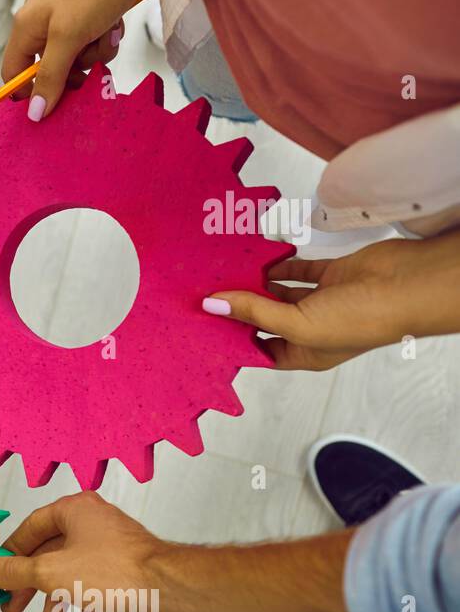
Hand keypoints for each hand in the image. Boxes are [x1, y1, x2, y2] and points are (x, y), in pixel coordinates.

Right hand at [0, 492, 175, 611]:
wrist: (168, 588)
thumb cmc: (114, 572)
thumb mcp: (50, 573)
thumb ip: (13, 572)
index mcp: (73, 509)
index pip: (29, 527)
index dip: (9, 553)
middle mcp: (92, 519)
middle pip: (48, 548)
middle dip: (30, 580)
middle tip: (12, 603)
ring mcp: (110, 540)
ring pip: (70, 565)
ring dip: (54, 592)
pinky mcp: (125, 561)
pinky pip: (92, 576)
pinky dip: (82, 594)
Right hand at [2, 0, 154, 118]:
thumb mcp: (68, 37)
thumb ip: (50, 76)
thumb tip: (34, 113)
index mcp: (26, 29)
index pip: (14, 74)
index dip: (29, 92)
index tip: (50, 105)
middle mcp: (42, 27)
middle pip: (50, 71)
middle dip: (73, 70)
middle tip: (88, 62)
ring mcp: (66, 23)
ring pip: (77, 60)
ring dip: (95, 53)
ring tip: (105, 30)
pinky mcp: (88, 18)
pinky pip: (93, 45)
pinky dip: (106, 39)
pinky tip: (113, 23)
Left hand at [204, 231, 459, 369]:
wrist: (406, 285)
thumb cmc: (361, 319)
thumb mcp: (297, 324)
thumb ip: (254, 312)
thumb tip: (213, 306)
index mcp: (305, 354)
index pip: (260, 351)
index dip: (235, 341)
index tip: (205, 326)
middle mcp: (311, 330)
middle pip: (266, 319)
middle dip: (240, 309)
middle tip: (206, 295)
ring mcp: (321, 301)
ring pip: (278, 292)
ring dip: (255, 283)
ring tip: (222, 274)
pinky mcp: (330, 275)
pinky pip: (297, 269)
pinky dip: (278, 263)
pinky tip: (253, 257)